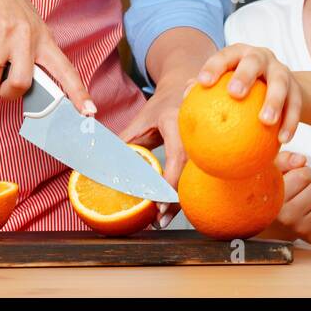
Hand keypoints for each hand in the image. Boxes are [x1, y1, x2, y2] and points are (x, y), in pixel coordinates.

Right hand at [0, 0, 94, 113]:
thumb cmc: (5, 4)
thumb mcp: (28, 24)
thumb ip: (30, 51)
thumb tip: (24, 86)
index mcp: (42, 37)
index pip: (65, 69)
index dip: (78, 92)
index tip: (89, 111)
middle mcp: (25, 35)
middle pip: (21, 83)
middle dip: (8, 93)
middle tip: (2, 87)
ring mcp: (1, 32)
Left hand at [117, 70, 189, 227]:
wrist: (184, 91)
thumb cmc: (160, 107)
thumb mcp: (141, 122)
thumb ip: (126, 143)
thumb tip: (104, 166)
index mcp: (176, 121)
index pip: (177, 155)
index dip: (169, 180)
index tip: (157, 201)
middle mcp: (195, 133)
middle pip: (190, 173)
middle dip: (175, 199)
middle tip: (158, 218)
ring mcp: (204, 143)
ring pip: (196, 179)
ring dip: (180, 201)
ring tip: (161, 220)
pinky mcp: (206, 153)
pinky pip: (197, 178)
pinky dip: (184, 194)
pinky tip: (171, 208)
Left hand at [192, 43, 302, 143]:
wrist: (280, 87)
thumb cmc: (241, 87)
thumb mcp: (224, 84)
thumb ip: (205, 91)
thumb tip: (184, 100)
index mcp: (239, 54)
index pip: (224, 56)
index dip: (214, 67)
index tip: (203, 83)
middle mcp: (261, 57)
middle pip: (253, 61)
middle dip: (244, 75)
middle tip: (235, 94)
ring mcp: (281, 71)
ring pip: (280, 83)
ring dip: (274, 101)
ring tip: (265, 121)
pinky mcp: (298, 88)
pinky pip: (296, 105)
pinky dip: (291, 122)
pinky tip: (283, 140)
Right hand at [272, 150, 310, 243]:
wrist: (269, 227)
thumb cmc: (273, 195)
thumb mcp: (272, 172)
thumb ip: (285, 159)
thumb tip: (301, 160)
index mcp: (274, 200)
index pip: (304, 176)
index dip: (302, 172)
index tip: (295, 177)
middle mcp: (288, 217)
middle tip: (302, 189)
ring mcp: (302, 229)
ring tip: (309, 200)